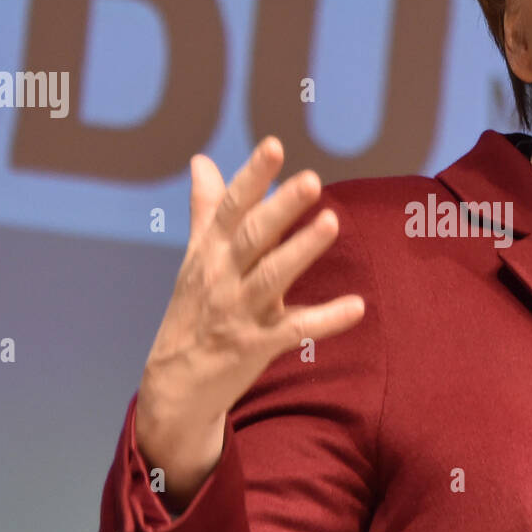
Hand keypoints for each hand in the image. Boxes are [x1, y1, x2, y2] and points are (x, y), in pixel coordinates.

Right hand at [134, 137, 365, 506]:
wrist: (175, 385)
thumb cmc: (192, 312)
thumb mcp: (195, 258)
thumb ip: (206, 209)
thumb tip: (202, 161)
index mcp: (209, 251)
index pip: (231, 207)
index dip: (252, 176)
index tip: (274, 146)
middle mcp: (221, 277)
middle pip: (253, 236)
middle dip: (280, 207)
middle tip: (312, 179)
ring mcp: (238, 312)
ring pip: (272, 277)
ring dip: (302, 250)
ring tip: (332, 222)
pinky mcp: (256, 346)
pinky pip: (295, 329)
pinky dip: (326, 319)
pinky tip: (357, 307)